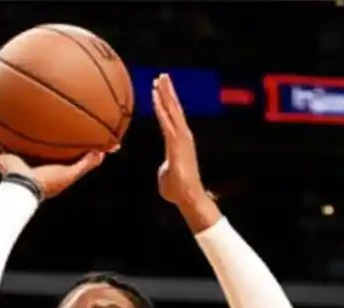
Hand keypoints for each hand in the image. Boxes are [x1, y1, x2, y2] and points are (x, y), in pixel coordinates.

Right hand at [0, 122, 103, 198]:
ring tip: (2, 116)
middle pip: (25, 145)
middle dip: (25, 134)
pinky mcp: (0, 159)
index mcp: (42, 165)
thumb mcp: (71, 173)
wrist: (27, 189)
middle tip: (28, 117)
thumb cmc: (49, 183)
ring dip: (4, 133)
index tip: (56, 128)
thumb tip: (103, 151)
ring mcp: (12, 160)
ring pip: (6, 143)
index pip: (46, 151)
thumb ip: (87, 163)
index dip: (50, 141)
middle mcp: (26, 162)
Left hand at [152, 73, 220, 231]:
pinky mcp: (177, 142)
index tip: (161, 89)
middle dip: (168, 91)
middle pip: (174, 109)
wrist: (188, 197)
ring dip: (166, 94)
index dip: (166, 102)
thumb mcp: (167, 174)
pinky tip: (155, 96)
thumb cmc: (177, 190)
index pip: (171, 118)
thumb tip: (165, 169)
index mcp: (178, 141)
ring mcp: (181, 138)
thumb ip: (166, 167)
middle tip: (162, 75)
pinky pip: (166, 120)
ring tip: (160, 78)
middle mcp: (182, 136)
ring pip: (172, 111)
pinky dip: (161, 108)